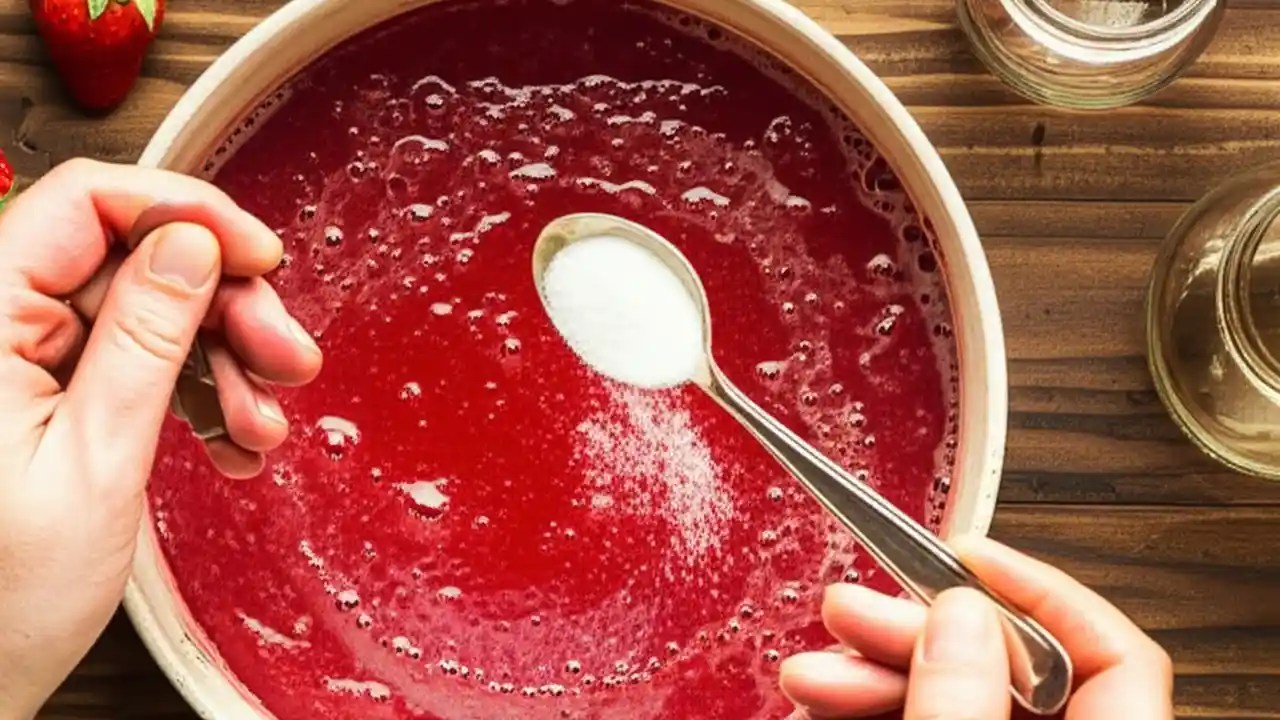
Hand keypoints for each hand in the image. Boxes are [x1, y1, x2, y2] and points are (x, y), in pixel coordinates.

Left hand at [0, 159, 320, 717]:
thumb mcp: (93, 462)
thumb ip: (143, 343)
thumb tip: (192, 244)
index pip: (85, 204)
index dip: (183, 212)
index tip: (257, 254)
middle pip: (134, 262)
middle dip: (224, 308)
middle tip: (286, 356)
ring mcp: (24, 360)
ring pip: (150, 314)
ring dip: (223, 363)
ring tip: (263, 425)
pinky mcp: (51, 393)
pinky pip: (140, 365)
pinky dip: (198, 397)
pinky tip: (231, 442)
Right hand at [779, 536, 1173, 719]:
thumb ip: (961, 706)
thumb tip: (958, 618)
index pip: (1109, 652)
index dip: (1037, 589)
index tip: (963, 555)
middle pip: (1007, 666)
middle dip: (913, 630)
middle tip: (849, 610)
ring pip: (948, 694)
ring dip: (872, 671)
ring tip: (812, 673)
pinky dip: (868, 709)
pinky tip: (824, 701)